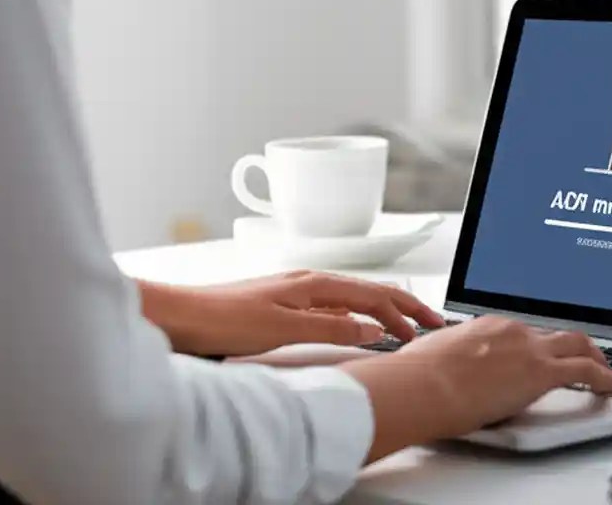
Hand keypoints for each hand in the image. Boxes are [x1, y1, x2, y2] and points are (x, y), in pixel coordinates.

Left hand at [138, 271, 444, 356]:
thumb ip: (331, 327)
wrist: (181, 316)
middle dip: (402, 306)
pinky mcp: (284, 305)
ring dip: (381, 312)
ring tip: (402, 325)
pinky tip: (356, 326)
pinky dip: (356, 316)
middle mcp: (309, 282)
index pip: (374, 294)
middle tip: (430, 322)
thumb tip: (370, 328)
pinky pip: (334, 308)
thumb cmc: (224, 318)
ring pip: (353, 299)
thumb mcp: (284, 327)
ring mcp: (296, 292)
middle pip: (369, 292)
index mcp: (315, 283)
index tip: (429, 325)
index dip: (405, 310)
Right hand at [340, 316, 611, 460]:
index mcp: (488, 326)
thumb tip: (443, 368)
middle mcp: (512, 330)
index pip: (523, 332)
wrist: (423, 384)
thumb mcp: (434, 356)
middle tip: (587, 355)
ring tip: (604, 371)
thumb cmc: (417, 375)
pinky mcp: (541, 372)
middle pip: (555, 332)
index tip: (540, 355)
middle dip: (575, 343)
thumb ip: (449, 358)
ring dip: (595, 357)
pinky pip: (585, 369)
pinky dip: (603, 376)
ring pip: (577, 343)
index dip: (537, 345)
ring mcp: (529, 348)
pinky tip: (610, 386)